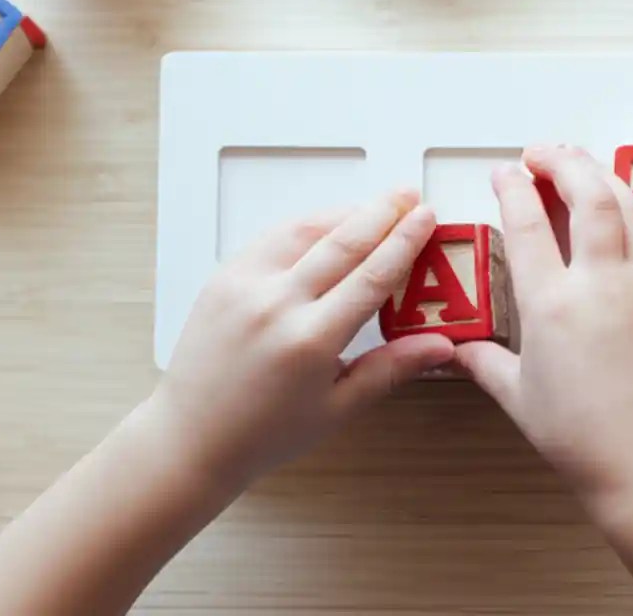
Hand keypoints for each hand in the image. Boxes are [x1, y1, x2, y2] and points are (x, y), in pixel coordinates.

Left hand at [148, 191, 454, 489]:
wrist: (191, 438)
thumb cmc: (264, 434)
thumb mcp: (338, 408)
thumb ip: (391, 368)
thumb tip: (441, 344)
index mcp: (310, 340)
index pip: (372, 274)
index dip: (405, 241)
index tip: (426, 217)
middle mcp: (275, 304)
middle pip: (342, 241)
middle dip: (381, 212)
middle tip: (408, 194)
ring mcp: (244, 285)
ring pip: (305, 229)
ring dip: (344, 212)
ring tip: (375, 206)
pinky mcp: (223, 278)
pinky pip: (272, 238)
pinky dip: (305, 225)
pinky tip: (326, 224)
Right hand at [456, 146, 632, 506]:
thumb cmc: (581, 437)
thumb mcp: (517, 397)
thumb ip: (483, 362)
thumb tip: (456, 350)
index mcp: (551, 305)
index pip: (527, 222)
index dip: (512, 187)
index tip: (503, 173)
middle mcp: (600, 284)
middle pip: (587, 194)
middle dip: (563, 160)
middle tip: (542, 153)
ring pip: (627, 207)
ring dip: (602, 175)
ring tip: (581, 165)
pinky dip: (629, 212)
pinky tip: (618, 213)